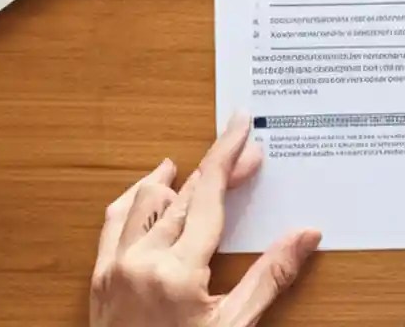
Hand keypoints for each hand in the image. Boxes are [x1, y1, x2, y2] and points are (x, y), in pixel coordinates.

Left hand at [90, 114, 321, 326]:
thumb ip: (270, 278)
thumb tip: (306, 235)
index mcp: (177, 271)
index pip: (209, 196)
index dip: (228, 156)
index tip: (241, 127)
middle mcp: (141, 260)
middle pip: (185, 194)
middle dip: (218, 169)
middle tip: (247, 154)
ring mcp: (115, 266)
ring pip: (146, 201)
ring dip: (176, 182)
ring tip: (197, 169)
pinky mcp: (99, 276)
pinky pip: (114, 220)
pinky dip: (136, 200)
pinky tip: (151, 193)